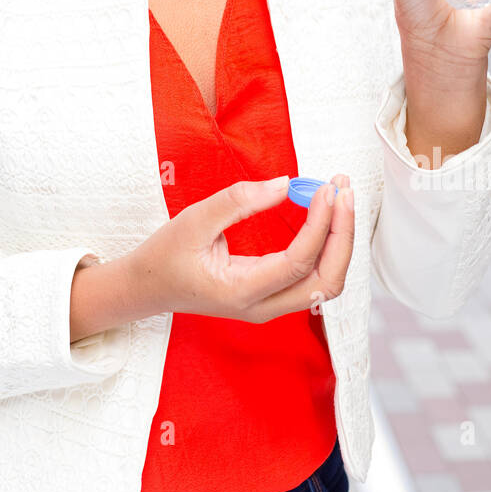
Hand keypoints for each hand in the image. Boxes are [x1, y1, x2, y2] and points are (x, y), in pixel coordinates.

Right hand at [125, 174, 354, 323]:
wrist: (148, 286)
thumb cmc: (166, 255)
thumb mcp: (194, 220)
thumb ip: (239, 202)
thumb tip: (286, 184)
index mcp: (241, 292)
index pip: (297, 263)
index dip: (320, 226)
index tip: (326, 190)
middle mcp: (262, 307)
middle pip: (325, 282)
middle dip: (342, 235)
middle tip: (342, 190)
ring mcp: (270, 305)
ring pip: (325, 282)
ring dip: (338, 240)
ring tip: (339, 197)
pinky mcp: (273, 295)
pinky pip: (313, 276)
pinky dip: (327, 246)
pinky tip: (326, 215)